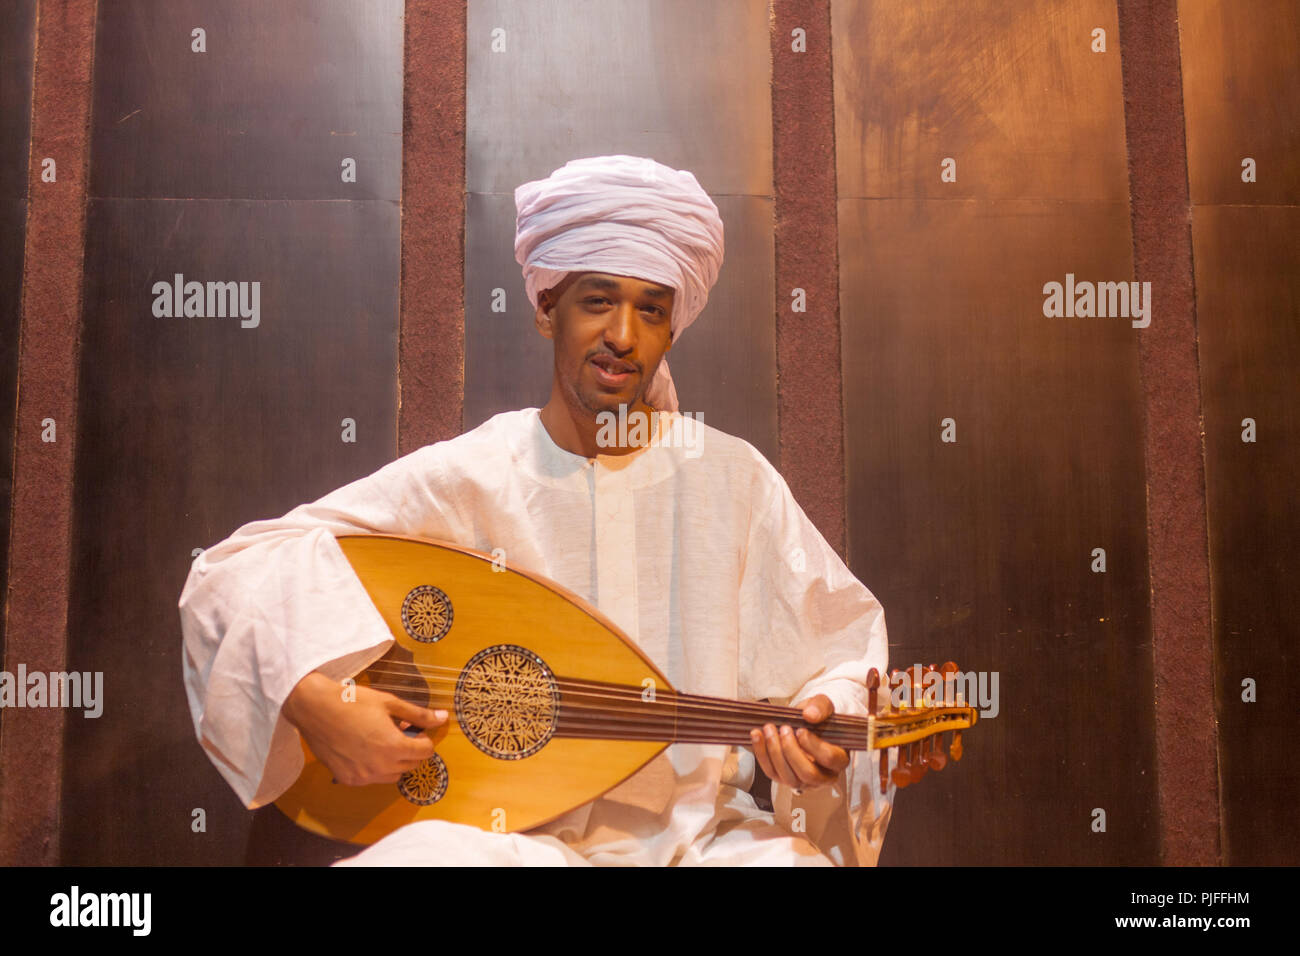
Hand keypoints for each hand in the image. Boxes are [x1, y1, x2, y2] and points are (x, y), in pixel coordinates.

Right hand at [281, 670, 447, 785]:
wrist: (315, 709)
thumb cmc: (352, 701)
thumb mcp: (389, 703)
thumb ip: (419, 714)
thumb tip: (443, 718)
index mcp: (394, 747)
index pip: (425, 752)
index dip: (424, 739)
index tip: (414, 728)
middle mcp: (380, 766)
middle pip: (411, 765)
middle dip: (411, 749)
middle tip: (399, 731)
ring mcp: (363, 776)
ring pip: (393, 776)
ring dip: (395, 761)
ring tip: (382, 740)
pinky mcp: (348, 779)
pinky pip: (372, 779)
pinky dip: (375, 768)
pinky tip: (365, 749)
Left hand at [749, 694, 849, 792]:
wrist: (805, 722)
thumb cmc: (818, 717)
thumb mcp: (823, 705)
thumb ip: (821, 707)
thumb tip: (810, 715)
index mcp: (839, 759)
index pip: (829, 758)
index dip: (813, 746)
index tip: (801, 730)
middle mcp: (823, 776)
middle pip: (808, 773)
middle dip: (791, 751)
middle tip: (784, 729)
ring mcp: (802, 781)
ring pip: (788, 777)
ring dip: (774, 751)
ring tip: (768, 728)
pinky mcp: (784, 778)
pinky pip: (771, 772)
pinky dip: (761, 753)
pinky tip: (757, 735)